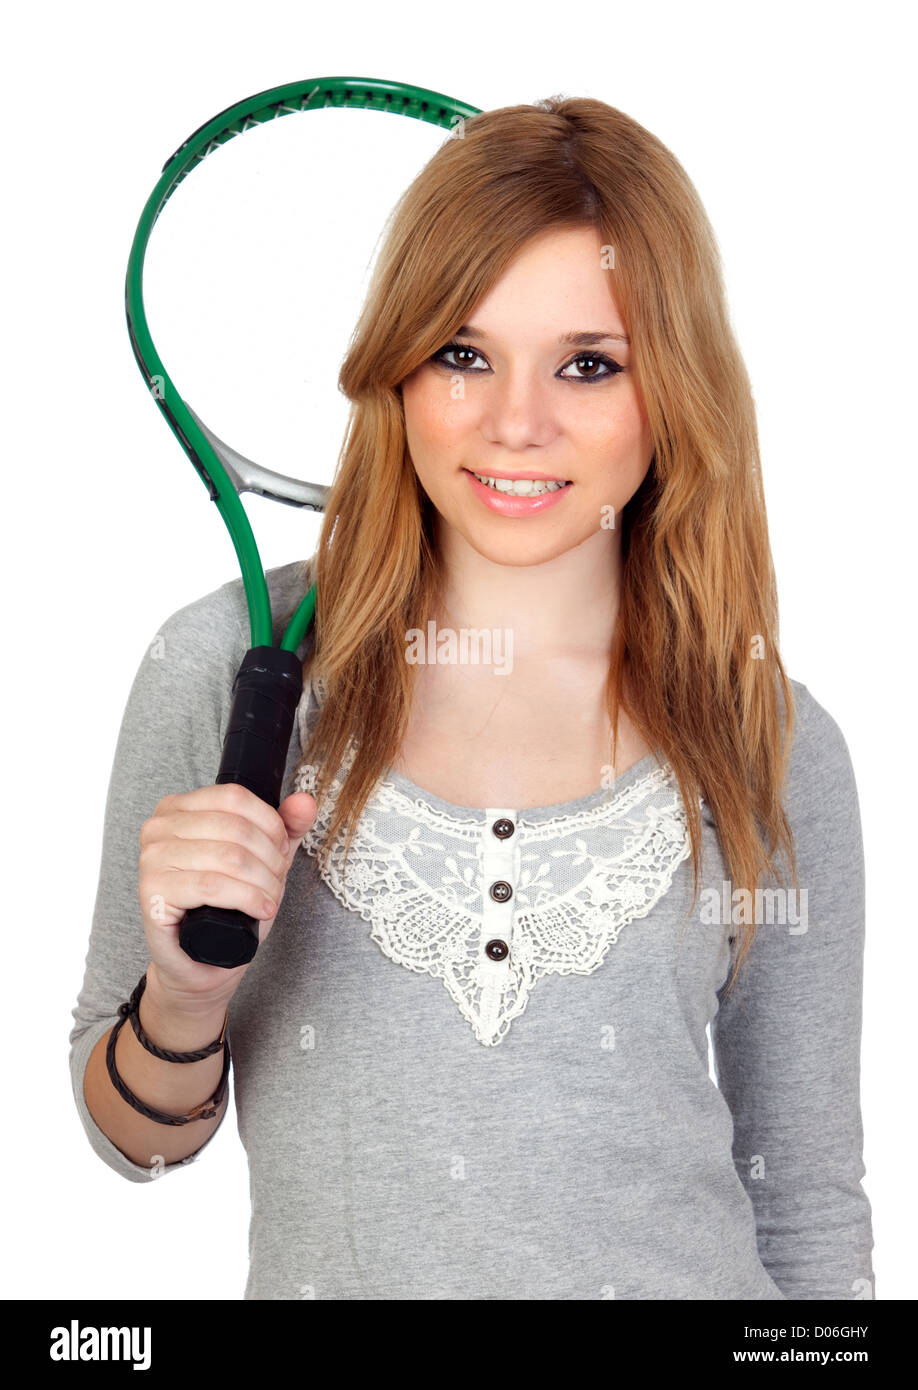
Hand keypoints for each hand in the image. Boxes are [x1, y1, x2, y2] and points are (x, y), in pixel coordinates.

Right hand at [138, 784, 316, 1004]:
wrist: (201, 962)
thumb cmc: (227, 908)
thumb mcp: (262, 859)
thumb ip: (285, 827)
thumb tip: (305, 802)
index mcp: (178, 808)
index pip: (233, 796)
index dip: (269, 823)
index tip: (281, 849)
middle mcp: (158, 828)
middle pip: (235, 828)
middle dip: (269, 858)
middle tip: (276, 881)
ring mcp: (151, 860)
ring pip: (228, 857)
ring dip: (262, 882)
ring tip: (269, 898)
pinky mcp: (153, 893)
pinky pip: (212, 886)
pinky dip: (247, 899)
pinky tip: (259, 910)